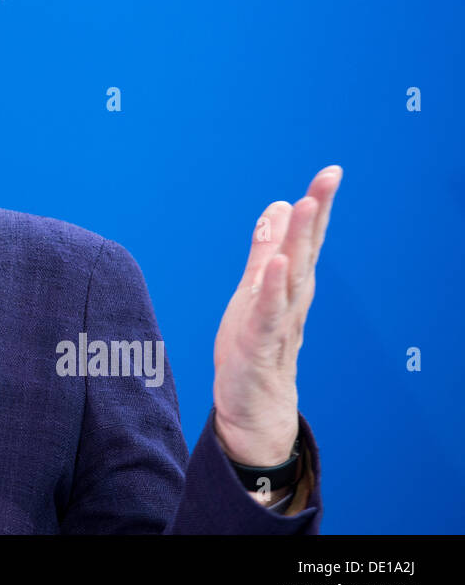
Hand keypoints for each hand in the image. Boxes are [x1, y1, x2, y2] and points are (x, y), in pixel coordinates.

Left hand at [212, 166, 342, 466]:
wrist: (253, 411)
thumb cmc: (254, 348)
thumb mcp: (255, 291)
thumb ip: (265, 251)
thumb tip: (278, 207)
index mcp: (289, 287)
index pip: (306, 242)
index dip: (318, 207)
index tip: (330, 172)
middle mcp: (290, 302)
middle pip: (305, 253)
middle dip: (316, 214)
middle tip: (328, 179)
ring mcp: (277, 325)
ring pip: (291, 280)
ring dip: (298, 243)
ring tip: (305, 208)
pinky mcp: (258, 348)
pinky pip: (266, 316)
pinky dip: (272, 291)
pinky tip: (276, 266)